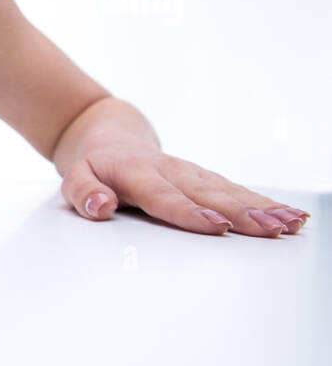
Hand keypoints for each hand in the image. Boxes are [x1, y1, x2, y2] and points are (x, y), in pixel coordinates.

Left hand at [61, 141, 309, 236]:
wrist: (111, 136)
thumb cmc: (95, 165)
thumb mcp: (75, 178)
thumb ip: (84, 193)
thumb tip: (101, 207)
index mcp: (138, 173)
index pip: (165, 196)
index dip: (190, 212)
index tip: (216, 226)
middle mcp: (171, 171)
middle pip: (208, 195)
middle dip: (242, 213)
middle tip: (269, 229)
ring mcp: (192, 174)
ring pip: (230, 192)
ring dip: (262, 209)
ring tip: (289, 224)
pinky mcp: (205, 178)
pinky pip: (237, 191)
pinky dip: (264, 204)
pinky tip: (290, 217)